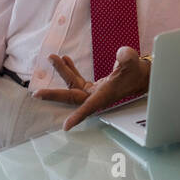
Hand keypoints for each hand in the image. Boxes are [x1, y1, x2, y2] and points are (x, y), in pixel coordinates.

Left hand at [35, 46, 149, 130]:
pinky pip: (77, 79)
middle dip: (54, 94)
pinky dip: (70, 69)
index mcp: (106, 94)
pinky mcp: (93, 87)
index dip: (78, 116)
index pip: (90, 107)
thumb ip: (128, 58)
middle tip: (36, 94)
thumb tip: (122, 53)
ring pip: (73, 84)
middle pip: (72, 97)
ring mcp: (94, 92)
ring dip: (62, 71)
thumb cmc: (138, 72)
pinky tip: (64, 59)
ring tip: (52, 57)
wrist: (142, 76)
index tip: (66, 126)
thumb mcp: (134, 63)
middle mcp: (97, 96)